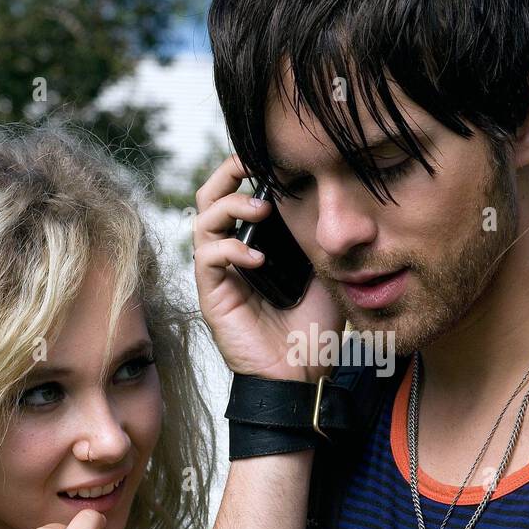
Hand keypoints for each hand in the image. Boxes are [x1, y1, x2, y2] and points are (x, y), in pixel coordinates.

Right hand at [192, 154, 343, 382]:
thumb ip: (317, 236)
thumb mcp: (326, 270)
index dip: (248, 170)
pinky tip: (257, 259)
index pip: (239, 193)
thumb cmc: (313, 327)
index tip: (274, 155)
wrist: (302, 373)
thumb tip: (324, 198)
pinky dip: (231, 249)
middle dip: (228, 173)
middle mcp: (231, 252)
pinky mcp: (212, 293)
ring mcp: (218, 272)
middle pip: (210, 196)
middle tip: (252, 164)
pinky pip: (208, 257)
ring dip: (230, 206)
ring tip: (260, 210)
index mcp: (255, 242)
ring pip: (202, 218)